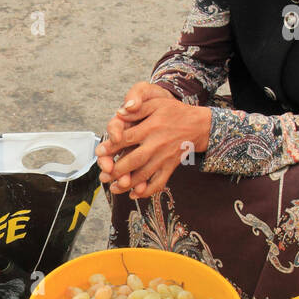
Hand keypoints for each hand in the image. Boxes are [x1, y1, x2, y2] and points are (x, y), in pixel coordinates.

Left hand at [97, 83, 210, 200]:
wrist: (199, 125)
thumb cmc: (174, 112)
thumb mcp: (157, 103)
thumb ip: (138, 108)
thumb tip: (120, 112)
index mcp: (151, 127)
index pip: (127, 138)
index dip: (112, 146)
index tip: (99, 153)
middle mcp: (157, 144)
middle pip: (134, 160)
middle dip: (117, 170)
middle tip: (103, 175)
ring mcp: (165, 157)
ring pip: (144, 174)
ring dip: (128, 184)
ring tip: (113, 188)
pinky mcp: (171, 166)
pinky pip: (159, 181)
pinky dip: (147, 191)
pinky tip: (134, 195)